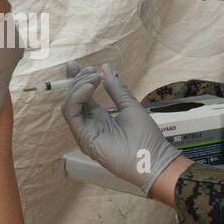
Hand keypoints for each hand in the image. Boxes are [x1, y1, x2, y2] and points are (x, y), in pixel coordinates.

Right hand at [61, 62, 181, 194]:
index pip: (81, 96)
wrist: (153, 158)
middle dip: (76, 80)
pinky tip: (89, 87)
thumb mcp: (129, 106)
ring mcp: (85, 132)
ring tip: (93, 78)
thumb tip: (106, 68)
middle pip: (72, 99)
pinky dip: (77, 98)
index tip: (80, 64)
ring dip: (77, 87)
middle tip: (90, 69)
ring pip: (69, 105)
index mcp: (98, 117)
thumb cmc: (146, 136)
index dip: (77, 79)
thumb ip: (116, 89)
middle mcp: (88, 124)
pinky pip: (72, 115)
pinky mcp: (84, 138)